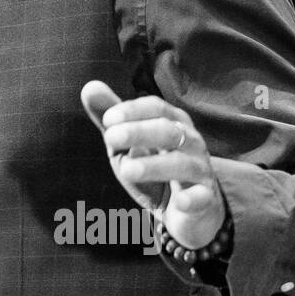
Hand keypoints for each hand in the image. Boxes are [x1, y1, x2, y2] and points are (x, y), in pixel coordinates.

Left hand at [79, 80, 225, 249]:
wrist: (182, 208)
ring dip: (153, 165)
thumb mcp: (126, 143)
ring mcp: (200, 170)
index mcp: (173, 123)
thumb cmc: (151, 168)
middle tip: (111, 137)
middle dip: (139, 132)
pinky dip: (192, 199)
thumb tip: (89, 86)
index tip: (107, 119)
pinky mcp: (205, 199)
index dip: (133, 111)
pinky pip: (202, 197)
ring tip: (126, 170)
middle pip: (169, 131)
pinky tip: (180, 201)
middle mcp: (191, 142)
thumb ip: (109, 117)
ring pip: (182, 164)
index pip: (157, 108)